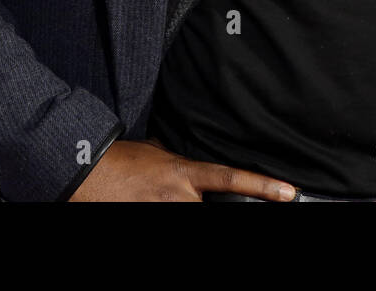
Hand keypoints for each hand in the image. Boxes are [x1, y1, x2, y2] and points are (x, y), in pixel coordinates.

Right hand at [68, 136, 299, 201]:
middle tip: (173, 193)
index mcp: (183, 172)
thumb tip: (191, 168)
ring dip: (179, 206)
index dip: (263, 186)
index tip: (289, 193)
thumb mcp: (156, 153)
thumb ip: (179, 162)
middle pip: (212, 209)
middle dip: (200, 205)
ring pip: (193, 215)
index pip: (231, 178)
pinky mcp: (151, 222)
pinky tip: (150, 200)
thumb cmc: (120, 161)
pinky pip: (171, 222)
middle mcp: (180, 197)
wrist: (87, 173)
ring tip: (155, 194)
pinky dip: (164, 209)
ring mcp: (166, 213)